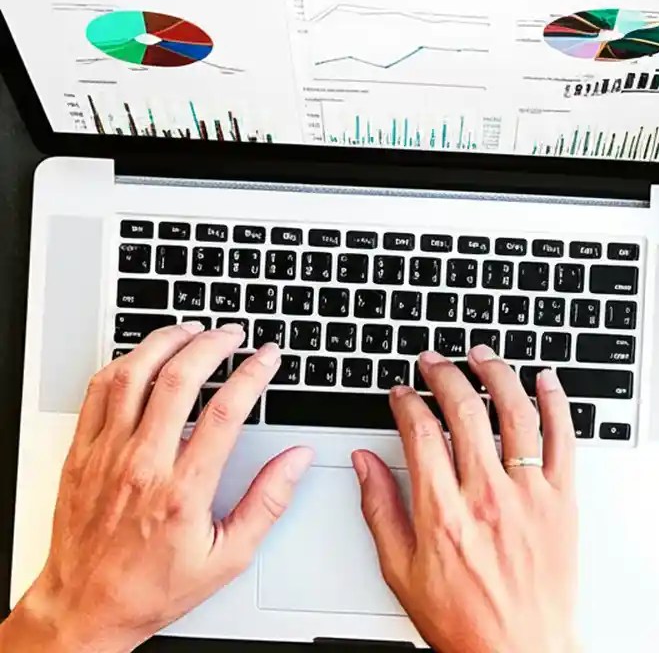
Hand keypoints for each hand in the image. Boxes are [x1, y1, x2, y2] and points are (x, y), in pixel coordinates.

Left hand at [0, 323, 312, 652]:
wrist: (86, 607)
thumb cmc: (153, 587)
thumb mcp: (228, 557)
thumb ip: (268, 502)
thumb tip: (296, 461)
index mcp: (184, 491)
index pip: (226, 411)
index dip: (252, 374)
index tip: (267, 357)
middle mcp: (142, 466)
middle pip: (180, 380)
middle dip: (213, 345)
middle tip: (232, 335)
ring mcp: (106, 456)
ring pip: (134, 376)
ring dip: (165, 343)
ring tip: (190, 331)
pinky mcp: (81, 454)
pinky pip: (97, 393)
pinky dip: (123, 365)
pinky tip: (142, 358)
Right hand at [354, 347, 577, 652]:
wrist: (520, 649)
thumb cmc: (464, 620)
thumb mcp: (401, 571)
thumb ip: (380, 510)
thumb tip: (363, 463)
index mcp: (443, 512)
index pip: (421, 432)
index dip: (407, 402)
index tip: (401, 392)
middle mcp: (487, 496)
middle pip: (465, 411)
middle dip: (445, 375)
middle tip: (434, 362)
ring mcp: (530, 495)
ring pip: (515, 414)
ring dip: (497, 375)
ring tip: (481, 356)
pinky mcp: (563, 500)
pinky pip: (563, 439)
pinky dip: (555, 403)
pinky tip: (546, 380)